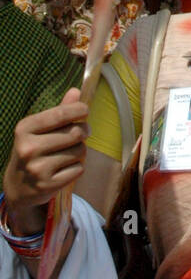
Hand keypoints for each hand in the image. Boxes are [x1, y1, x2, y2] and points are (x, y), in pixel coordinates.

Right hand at [2, 88, 88, 233]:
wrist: (17, 186)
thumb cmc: (33, 150)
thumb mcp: (38, 129)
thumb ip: (58, 111)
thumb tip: (76, 91)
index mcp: (24, 129)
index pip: (60, 114)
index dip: (78, 109)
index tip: (85, 110)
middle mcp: (28, 148)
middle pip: (75, 133)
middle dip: (84, 131)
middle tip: (82, 133)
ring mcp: (37, 169)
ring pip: (80, 151)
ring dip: (80, 151)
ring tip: (69, 153)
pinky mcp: (47, 186)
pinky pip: (78, 169)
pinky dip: (77, 168)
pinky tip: (65, 169)